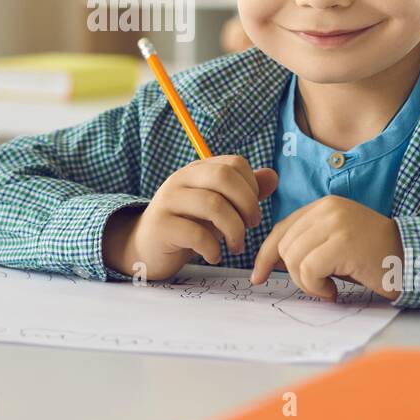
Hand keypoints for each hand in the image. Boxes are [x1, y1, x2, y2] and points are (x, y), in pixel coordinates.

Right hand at [104, 155, 276, 280]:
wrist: (146, 248)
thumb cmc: (187, 226)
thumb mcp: (217, 206)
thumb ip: (244, 192)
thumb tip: (272, 176)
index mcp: (197, 171)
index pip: (234, 164)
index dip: (251, 188)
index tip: (250, 212)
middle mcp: (181, 180)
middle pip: (223, 177)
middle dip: (247, 204)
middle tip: (250, 226)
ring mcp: (168, 202)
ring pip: (213, 205)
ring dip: (234, 230)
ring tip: (236, 247)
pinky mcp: (161, 227)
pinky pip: (196, 234)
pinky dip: (213, 248)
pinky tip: (214, 256)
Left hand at [250, 194, 403, 300]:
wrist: (411, 261)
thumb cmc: (373, 259)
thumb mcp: (336, 243)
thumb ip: (308, 243)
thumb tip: (271, 262)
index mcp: (324, 206)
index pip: (282, 228)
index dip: (266, 254)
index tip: (258, 275)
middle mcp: (328, 209)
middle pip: (285, 245)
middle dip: (293, 273)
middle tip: (318, 286)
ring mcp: (336, 224)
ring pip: (294, 258)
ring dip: (307, 283)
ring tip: (328, 288)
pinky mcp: (343, 243)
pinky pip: (309, 270)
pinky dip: (316, 287)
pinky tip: (334, 291)